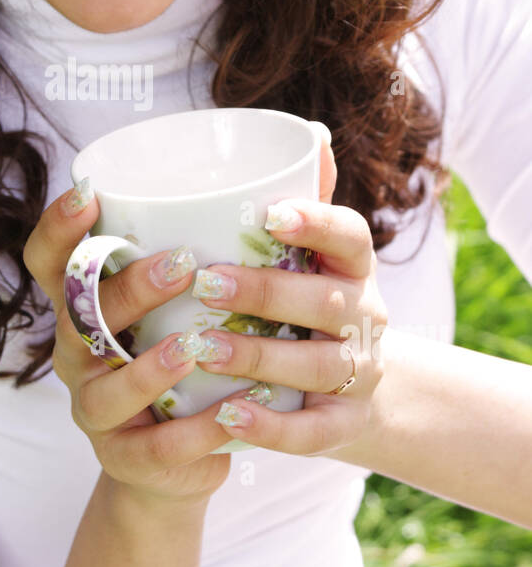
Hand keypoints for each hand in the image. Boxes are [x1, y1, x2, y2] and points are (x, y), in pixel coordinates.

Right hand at [23, 187, 237, 508]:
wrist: (181, 455)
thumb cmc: (195, 348)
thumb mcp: (200, 292)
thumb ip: (249, 221)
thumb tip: (316, 141)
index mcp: (85, 304)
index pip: (49, 261)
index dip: (58, 227)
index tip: (91, 194)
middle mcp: (77, 353)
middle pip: (80, 317)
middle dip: (128, 288)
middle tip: (182, 263)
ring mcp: (96, 409)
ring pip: (107, 389)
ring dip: (148, 367)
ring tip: (190, 346)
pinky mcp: (126, 460)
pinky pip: (155, 447)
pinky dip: (196, 433)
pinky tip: (232, 414)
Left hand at [187, 124, 387, 454]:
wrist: (350, 392)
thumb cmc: (308, 304)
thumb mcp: (311, 255)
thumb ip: (302, 201)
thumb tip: (311, 132)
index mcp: (355, 267)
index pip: (350, 237)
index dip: (317, 224)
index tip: (271, 214)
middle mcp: (367, 318)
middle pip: (326, 302)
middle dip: (265, 292)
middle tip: (204, 283)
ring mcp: (360, 374)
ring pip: (318, 366)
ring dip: (258, 357)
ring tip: (200, 349)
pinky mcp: (344, 427)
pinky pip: (312, 433)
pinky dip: (272, 429)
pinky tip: (228, 417)